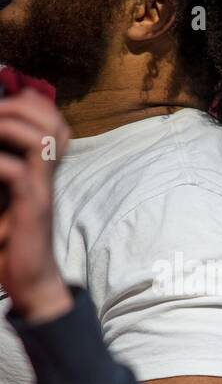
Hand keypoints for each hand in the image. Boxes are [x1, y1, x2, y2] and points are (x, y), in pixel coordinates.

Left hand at [0, 89, 69, 323]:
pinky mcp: (32, 207)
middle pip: (54, 122)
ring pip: (42, 139)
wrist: (30, 280)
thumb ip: (2, 170)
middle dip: (17, 106)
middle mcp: (46, 175)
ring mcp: (42, 190)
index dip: (29, 102)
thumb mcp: (4, 194)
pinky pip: (17, 172)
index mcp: (39, 168)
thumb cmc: (11, 239)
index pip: (52, 121)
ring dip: (7, 125)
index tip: (1, 104)